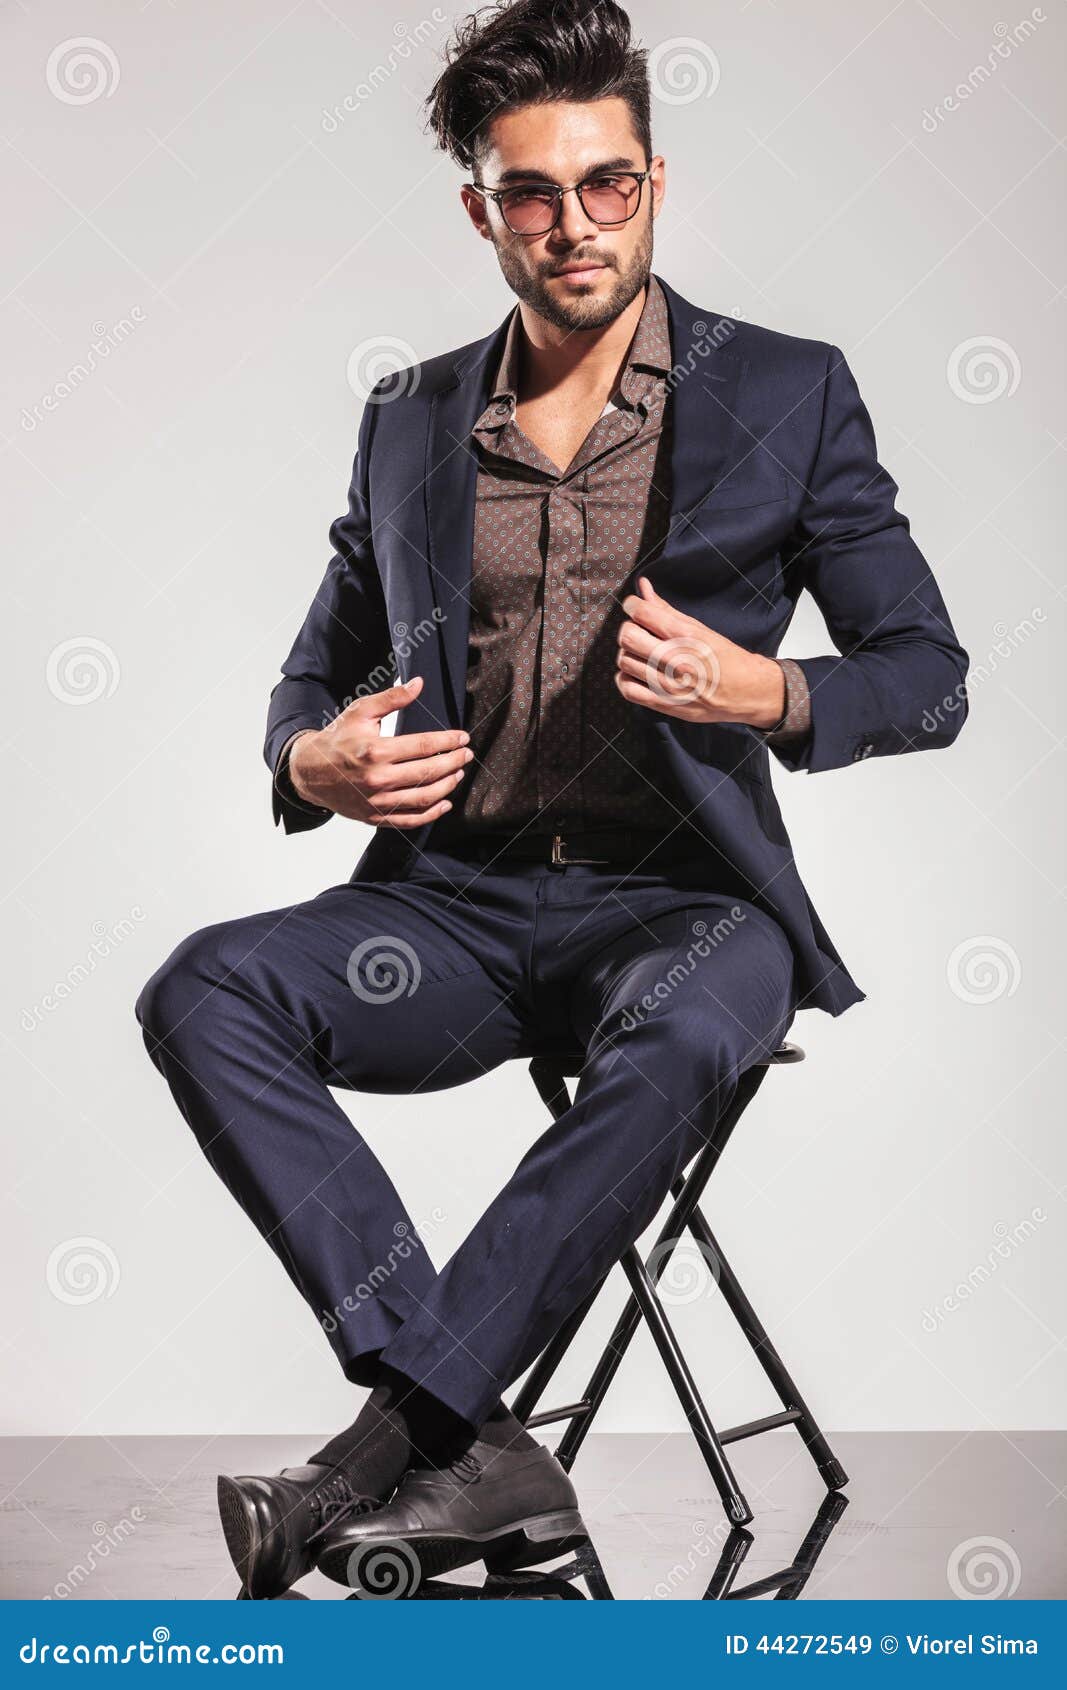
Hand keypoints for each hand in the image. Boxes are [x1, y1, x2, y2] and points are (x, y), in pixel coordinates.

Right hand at [288, 677, 472, 828]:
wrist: (310, 771)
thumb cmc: (337, 739)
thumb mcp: (360, 712)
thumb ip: (391, 698)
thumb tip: (418, 684)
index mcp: (376, 751)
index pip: (424, 746)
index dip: (448, 741)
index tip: (462, 738)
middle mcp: (378, 779)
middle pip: (429, 772)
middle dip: (454, 762)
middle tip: (466, 755)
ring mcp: (377, 801)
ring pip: (424, 797)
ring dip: (447, 786)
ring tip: (458, 774)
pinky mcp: (375, 817)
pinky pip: (410, 820)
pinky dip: (431, 814)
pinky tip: (444, 803)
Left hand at [616, 578, 784, 728]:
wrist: (747, 692)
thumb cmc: (726, 658)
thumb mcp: (700, 629)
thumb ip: (667, 609)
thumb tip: (643, 586)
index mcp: (687, 637)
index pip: (643, 613)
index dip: (632, 605)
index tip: (634, 607)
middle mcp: (677, 660)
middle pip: (628, 637)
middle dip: (628, 628)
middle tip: (637, 629)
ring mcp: (670, 685)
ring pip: (625, 661)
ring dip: (627, 652)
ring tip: (640, 652)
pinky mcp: (665, 704)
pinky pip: (628, 690)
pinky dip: (625, 678)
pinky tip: (636, 672)